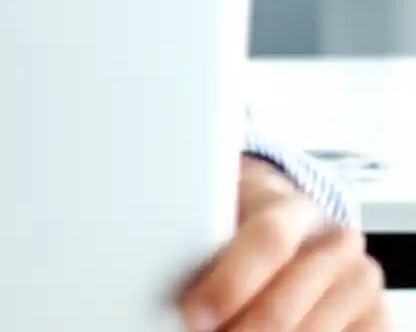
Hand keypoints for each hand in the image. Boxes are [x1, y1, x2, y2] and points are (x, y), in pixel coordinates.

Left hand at [179, 158, 388, 330]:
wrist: (291, 227)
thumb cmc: (238, 228)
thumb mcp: (214, 219)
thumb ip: (194, 239)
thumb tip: (147, 269)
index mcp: (289, 207)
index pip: (268, 239)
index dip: (228, 284)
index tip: (195, 314)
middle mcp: (334, 241)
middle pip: (283, 305)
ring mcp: (359, 280)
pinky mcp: (375, 316)